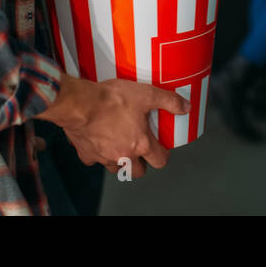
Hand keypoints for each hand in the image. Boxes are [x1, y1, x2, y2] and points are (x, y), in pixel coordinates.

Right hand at [40, 75, 188, 177]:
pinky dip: (97, 153)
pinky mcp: (87, 154)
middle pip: (137, 172)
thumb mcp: (146, 94)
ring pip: (116, 168)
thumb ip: (168, 101)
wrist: (80, 104)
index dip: (162, 156)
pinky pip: (94, 159)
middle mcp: (124, 155)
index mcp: (141, 144)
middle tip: (140, 150)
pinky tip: (97, 139)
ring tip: (119, 144)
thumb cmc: (111, 100)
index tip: (161, 148)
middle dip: (141, 164)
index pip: (160, 161)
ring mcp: (104, 157)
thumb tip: (185, 106)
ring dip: (120, 160)